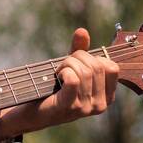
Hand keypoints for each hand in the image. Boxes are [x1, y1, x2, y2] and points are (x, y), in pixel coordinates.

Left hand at [0, 27, 118, 136]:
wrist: (31, 111)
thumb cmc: (52, 89)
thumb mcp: (70, 67)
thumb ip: (79, 49)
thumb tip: (82, 31)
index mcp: (107, 97)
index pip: (112, 68)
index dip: (93, 58)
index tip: (77, 64)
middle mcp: (100, 105)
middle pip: (97, 66)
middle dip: (77, 58)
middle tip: (62, 66)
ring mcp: (86, 108)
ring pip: (84, 71)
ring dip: (67, 64)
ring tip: (58, 73)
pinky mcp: (70, 107)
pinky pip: (73, 79)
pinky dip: (63, 72)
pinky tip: (57, 77)